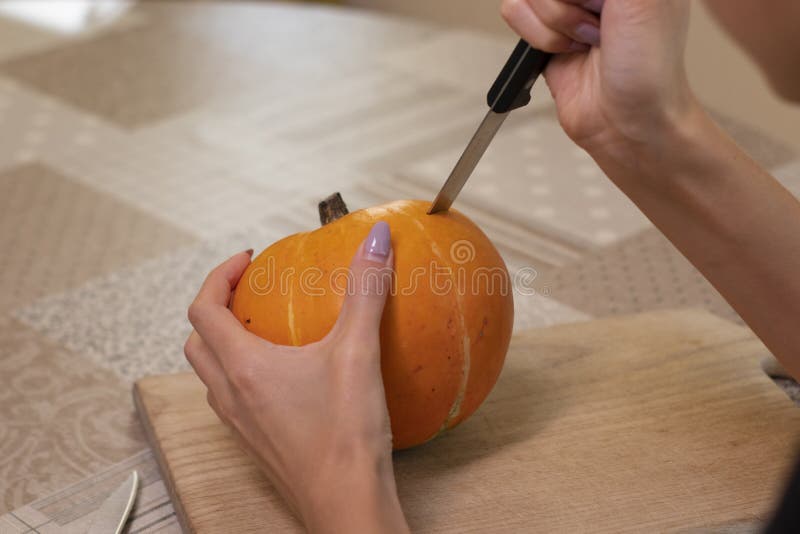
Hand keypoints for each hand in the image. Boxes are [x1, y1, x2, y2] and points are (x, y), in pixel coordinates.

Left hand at [184, 222, 408, 532]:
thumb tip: (377, 238)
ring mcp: (241, 424)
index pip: (203, 308)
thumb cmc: (346, 434)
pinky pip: (235, 400)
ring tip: (265, 329)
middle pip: (198, 342)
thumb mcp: (358, 352)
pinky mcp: (258, 444)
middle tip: (250, 292)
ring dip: (226, 344)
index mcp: (242, 366)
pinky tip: (289, 377)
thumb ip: (366, 290)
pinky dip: (246, 376)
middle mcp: (231, 395)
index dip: (218, 276)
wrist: (346, 505)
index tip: (247, 260)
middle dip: (215, 308)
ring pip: (211, 374)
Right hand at [501, 0, 696, 156]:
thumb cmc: (649, 66)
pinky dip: (538, 38)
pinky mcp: (543, 29)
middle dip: (566, 0)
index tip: (597, 5)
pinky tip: (568, 51)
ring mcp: (568, 3)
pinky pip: (515, 12)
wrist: (627, 123)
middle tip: (599, 18)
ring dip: (555, 21)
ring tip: (587, 40)